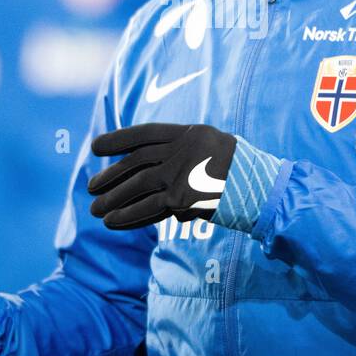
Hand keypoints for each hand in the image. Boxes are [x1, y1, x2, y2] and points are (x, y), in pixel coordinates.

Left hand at [88, 123, 235, 229]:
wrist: (264, 191)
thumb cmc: (241, 173)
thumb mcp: (213, 149)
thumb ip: (183, 153)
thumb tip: (149, 169)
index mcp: (190, 133)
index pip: (145, 133)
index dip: (118, 140)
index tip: (95, 147)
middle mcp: (183, 149)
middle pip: (137, 161)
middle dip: (111, 175)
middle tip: (90, 187)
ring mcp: (182, 173)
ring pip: (137, 185)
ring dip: (113, 199)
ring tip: (95, 210)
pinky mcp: (183, 198)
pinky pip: (148, 208)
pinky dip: (127, 216)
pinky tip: (112, 223)